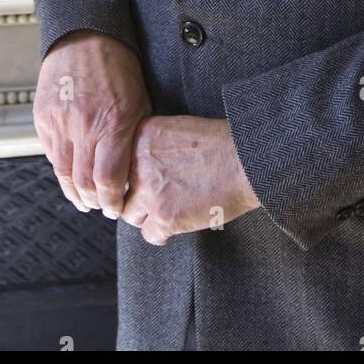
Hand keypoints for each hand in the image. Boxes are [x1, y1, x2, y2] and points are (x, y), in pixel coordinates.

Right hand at [33, 30, 151, 217]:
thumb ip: (133, 139)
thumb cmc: (118, 68)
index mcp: (112, 123)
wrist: (85, 37)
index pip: (108, 181)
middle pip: (83, 184)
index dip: (113, 201)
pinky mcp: (42, 118)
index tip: (117, 207)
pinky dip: (61, 170)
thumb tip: (132, 173)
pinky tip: (71, 176)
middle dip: (94, 202)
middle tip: (101, 206)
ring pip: (63, 173)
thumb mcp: (139, 102)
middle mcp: (83, 126)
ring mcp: (59, 123)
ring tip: (84, 199)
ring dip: (74, 192)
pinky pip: (51, 154)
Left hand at [120, 115, 259, 245]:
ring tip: (166, 211)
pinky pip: (150, 235)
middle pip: (121, 190)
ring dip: (147, 216)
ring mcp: (149, 192)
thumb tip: (134, 166)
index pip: (118, 163)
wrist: (245, 161)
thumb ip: (150, 145)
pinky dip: (162, 233)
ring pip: (131, 215)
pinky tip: (175, 225)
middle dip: (136, 197)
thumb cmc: (219, 143)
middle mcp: (138, 163)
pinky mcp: (165, 217)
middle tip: (154, 199)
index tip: (140, 181)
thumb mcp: (176, 128)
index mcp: (141, 137)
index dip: (131, 174)